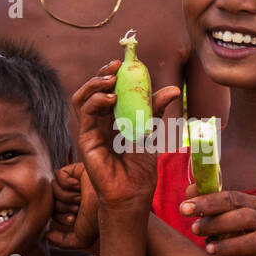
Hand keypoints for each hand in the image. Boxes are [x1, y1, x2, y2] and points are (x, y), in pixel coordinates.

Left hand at [46, 162, 98, 250]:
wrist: (110, 203)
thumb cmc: (98, 220)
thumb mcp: (81, 239)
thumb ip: (63, 241)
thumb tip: (47, 235)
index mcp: (74, 209)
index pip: (53, 212)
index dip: (61, 218)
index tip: (74, 219)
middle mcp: (73, 196)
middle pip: (51, 201)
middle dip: (64, 208)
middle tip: (78, 208)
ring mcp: (74, 182)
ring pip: (53, 189)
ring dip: (67, 197)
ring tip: (80, 198)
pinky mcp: (76, 170)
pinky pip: (57, 176)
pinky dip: (66, 184)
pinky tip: (79, 186)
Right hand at [71, 61, 179, 211]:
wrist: (134, 192)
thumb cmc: (141, 166)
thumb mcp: (152, 131)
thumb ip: (156, 109)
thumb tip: (172, 88)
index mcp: (112, 118)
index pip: (107, 90)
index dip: (112, 75)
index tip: (123, 64)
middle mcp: (98, 122)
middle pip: (92, 90)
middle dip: (102, 75)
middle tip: (115, 66)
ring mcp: (90, 130)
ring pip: (82, 98)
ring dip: (95, 84)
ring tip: (110, 79)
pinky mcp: (85, 140)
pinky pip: (84, 115)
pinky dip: (95, 102)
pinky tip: (110, 98)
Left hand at [182, 191, 255, 255]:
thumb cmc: (245, 245)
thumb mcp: (228, 226)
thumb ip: (211, 208)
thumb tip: (189, 189)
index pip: (235, 198)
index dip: (208, 202)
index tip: (184, 208)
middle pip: (246, 217)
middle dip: (217, 222)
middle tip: (193, 229)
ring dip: (229, 245)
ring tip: (207, 249)